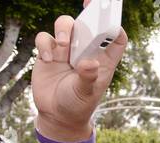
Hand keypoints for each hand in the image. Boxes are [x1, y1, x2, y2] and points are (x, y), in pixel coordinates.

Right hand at [32, 5, 128, 139]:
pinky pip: (45, 38)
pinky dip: (44, 44)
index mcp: (103, 61)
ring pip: (66, 25)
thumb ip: (88, 78)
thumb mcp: (85, 94)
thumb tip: (90, 64)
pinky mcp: (48, 52)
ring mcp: (66, 50)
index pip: (115, 40)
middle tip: (88, 6)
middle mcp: (85, 52)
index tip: (110, 18)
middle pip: (88, 25)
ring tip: (63, 45)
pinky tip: (47, 60)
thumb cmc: (77, 105)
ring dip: (64, 29)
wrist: (56, 114)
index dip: (115, 27)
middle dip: (88, 14)